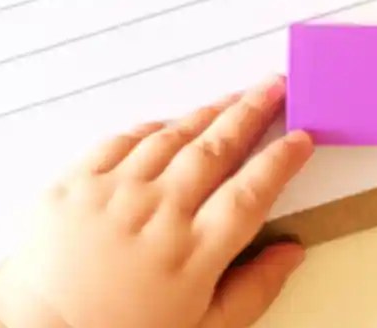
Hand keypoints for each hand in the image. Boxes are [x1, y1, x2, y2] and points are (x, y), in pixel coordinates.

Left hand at [0, 76, 313, 327]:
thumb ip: (252, 291)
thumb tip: (293, 254)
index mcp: (192, 255)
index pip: (250, 193)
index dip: (280, 161)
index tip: (301, 138)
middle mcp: (156, 215)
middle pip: (216, 150)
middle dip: (252, 112)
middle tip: (275, 86)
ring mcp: (113, 194)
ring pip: (172, 137)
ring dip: (208, 113)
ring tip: (233, 98)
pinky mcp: (75, 183)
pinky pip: (121, 141)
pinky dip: (151, 129)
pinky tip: (169, 126)